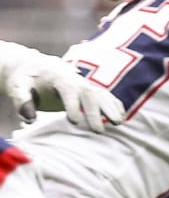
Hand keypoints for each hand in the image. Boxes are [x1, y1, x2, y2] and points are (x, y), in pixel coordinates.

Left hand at [4, 50, 123, 131]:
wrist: (36, 66)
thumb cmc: (25, 79)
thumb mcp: (17, 87)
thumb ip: (22, 101)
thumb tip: (29, 119)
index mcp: (57, 77)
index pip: (68, 89)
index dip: (72, 104)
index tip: (75, 121)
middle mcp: (75, 79)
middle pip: (89, 93)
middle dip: (95, 112)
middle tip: (99, 131)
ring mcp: (85, 83)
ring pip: (102, 93)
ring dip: (111, 108)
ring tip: (118, 123)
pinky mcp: (90, 89)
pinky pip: (106, 95)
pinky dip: (115, 104)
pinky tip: (122, 117)